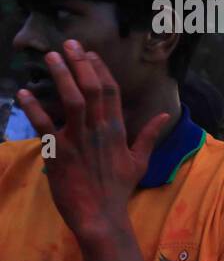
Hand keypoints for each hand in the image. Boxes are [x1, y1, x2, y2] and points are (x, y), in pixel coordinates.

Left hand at [15, 41, 169, 239]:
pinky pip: (45, 126)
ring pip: (72, 100)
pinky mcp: (60, 153)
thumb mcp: (140, 161)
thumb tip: (164, 115)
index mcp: (118, 130)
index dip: (100, 70)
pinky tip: (22, 93)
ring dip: (61, 76)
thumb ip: (150, 135)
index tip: (89, 53)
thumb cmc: (118, 189)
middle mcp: (100, 131)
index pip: (111, 92)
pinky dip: (33, 109)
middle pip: (92, 89)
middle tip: (69, 44)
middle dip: (80, 64)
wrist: (101, 216)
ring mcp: (79, 140)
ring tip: (51, 57)